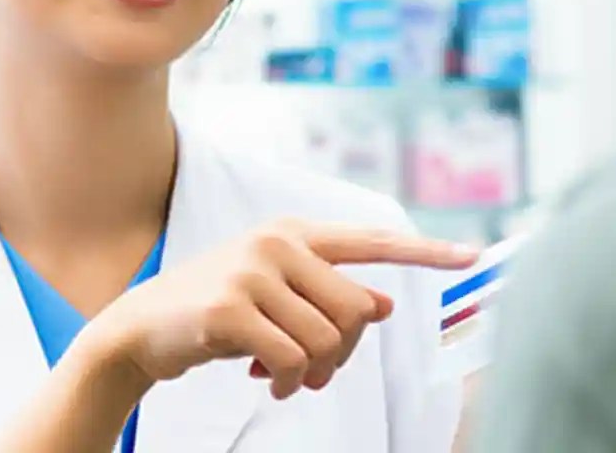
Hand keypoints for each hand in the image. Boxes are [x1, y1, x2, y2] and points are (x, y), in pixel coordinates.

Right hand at [86, 219, 478, 399]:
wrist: (143, 328)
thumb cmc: (220, 311)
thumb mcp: (277, 294)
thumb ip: (328, 292)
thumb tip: (383, 304)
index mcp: (294, 233)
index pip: (372, 240)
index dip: (425, 253)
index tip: (472, 257)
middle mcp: (278, 243)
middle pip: (356, 309)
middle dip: (343, 353)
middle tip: (314, 370)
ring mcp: (253, 272)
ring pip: (329, 339)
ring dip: (313, 372)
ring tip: (283, 373)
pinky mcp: (232, 308)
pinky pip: (294, 359)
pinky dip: (290, 382)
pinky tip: (265, 380)